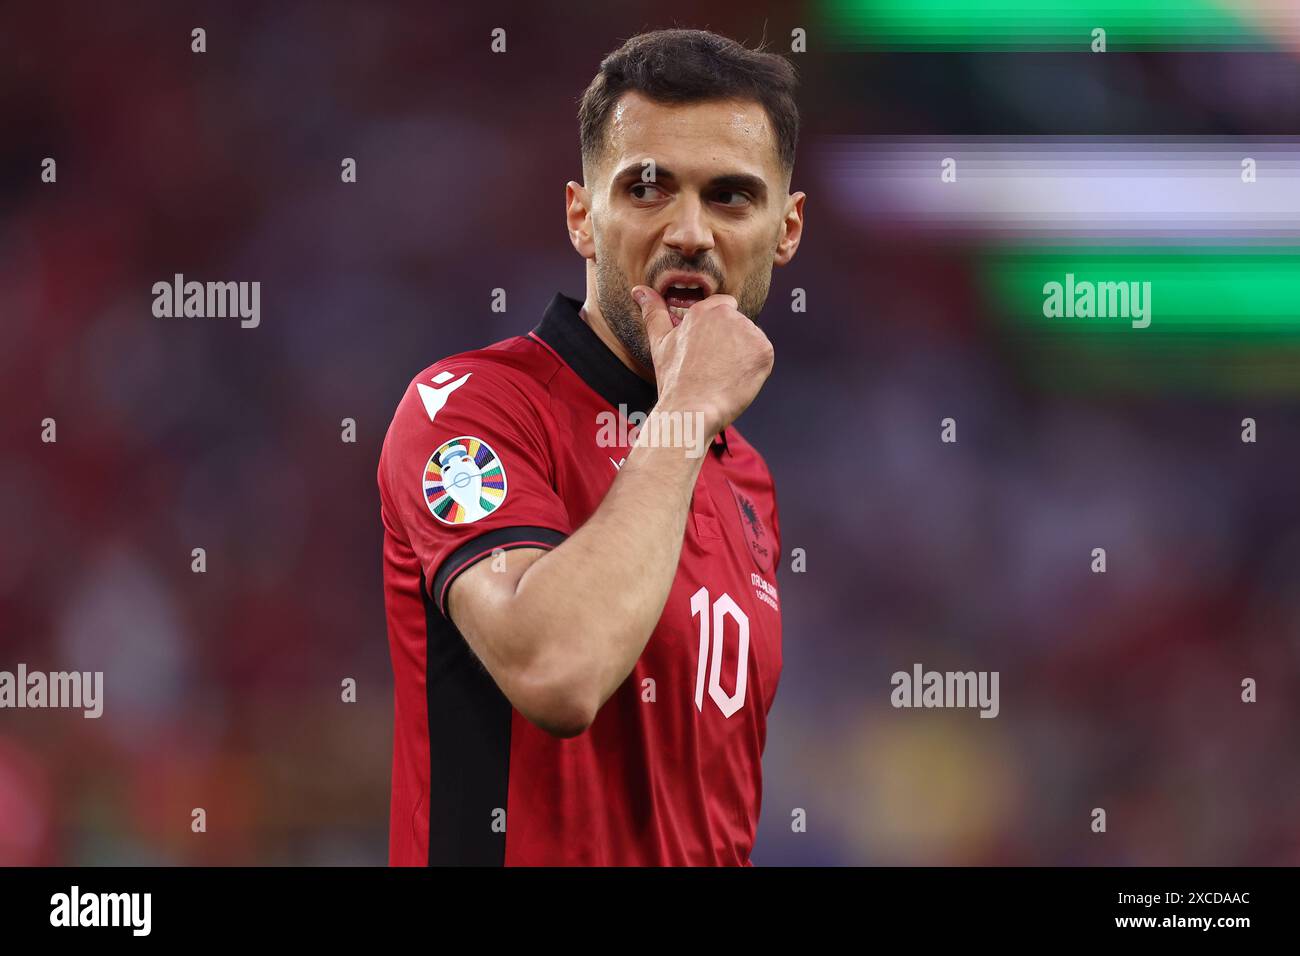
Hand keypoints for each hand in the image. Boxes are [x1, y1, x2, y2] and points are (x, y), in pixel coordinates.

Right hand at [631, 286, 773, 436]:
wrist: (692, 409)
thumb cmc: (674, 380)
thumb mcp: (660, 342)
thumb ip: (653, 311)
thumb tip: (639, 290)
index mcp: (704, 310)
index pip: (723, 308)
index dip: (717, 331)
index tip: (708, 351)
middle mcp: (728, 315)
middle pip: (738, 324)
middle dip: (730, 342)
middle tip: (713, 366)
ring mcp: (748, 332)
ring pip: (751, 339)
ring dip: (743, 354)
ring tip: (723, 374)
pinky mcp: (764, 350)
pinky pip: (763, 354)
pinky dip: (754, 367)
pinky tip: (736, 379)